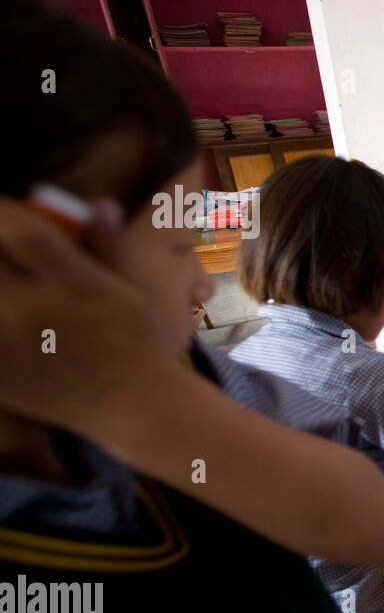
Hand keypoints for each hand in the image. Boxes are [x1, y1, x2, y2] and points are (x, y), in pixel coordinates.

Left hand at [0, 199, 175, 430]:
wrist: (135, 408)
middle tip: (2, 244)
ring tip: (7, 284)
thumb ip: (110, 246)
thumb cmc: (140, 342)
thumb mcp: (135, 290)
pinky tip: (7, 315)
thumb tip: (100, 204)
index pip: (20, 230)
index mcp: (74, 285)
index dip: (3, 212)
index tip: (4, 211)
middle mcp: (34, 311)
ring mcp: (6, 344)